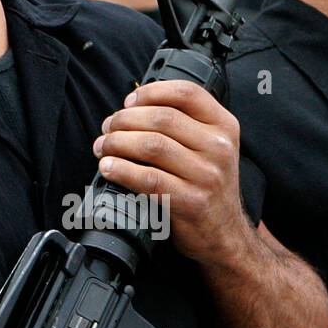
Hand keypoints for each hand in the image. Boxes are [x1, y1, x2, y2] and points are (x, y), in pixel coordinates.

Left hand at [92, 80, 247, 263]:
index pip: (186, 93)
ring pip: (151, 145)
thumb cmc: (208, 187)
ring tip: (103, 148)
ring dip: (117, 143)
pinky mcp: (191, 201)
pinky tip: (108, 168)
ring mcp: (207, 175)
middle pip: (162, 118)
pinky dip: (121, 170)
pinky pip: (147, 178)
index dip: (150, 92)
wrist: (224, 234)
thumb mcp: (211, 148)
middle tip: (107, 129)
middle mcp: (219, 147)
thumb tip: (131, 107)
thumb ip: (185, 124)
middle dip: (124, 120)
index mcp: (224, 126)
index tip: (128, 101)